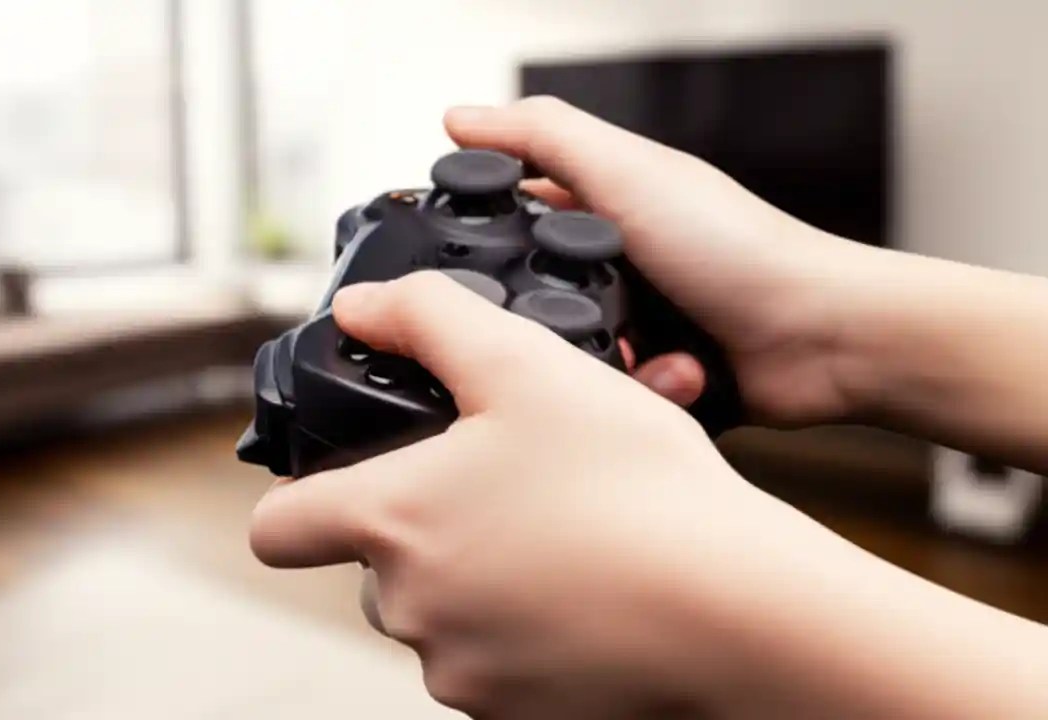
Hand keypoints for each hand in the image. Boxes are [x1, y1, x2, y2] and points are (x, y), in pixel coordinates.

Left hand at [250, 272, 811, 718]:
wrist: (739, 613)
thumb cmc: (636, 490)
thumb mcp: (527, 365)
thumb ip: (428, 318)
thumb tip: (363, 309)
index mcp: (392, 524)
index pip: (278, 528)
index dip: (297, 498)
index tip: (342, 479)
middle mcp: (411, 609)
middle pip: (376, 564)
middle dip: (423, 525)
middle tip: (500, 485)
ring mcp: (463, 674)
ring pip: (441, 614)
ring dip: (479, 576)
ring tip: (559, 534)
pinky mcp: (518, 716)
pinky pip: (496, 661)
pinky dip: (526, 629)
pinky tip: (587, 591)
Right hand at [446, 98, 872, 426]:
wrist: (824, 337)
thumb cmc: (744, 250)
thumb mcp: (629, 173)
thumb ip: (542, 136)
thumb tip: (461, 118)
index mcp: (610, 208)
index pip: (519, 214)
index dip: (486, 236)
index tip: (460, 263)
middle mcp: (623, 265)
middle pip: (535, 298)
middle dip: (543, 320)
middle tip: (556, 323)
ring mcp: (646, 324)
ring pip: (571, 358)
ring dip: (602, 361)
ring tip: (642, 349)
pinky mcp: (663, 379)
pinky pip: (616, 398)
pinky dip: (644, 389)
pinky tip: (679, 372)